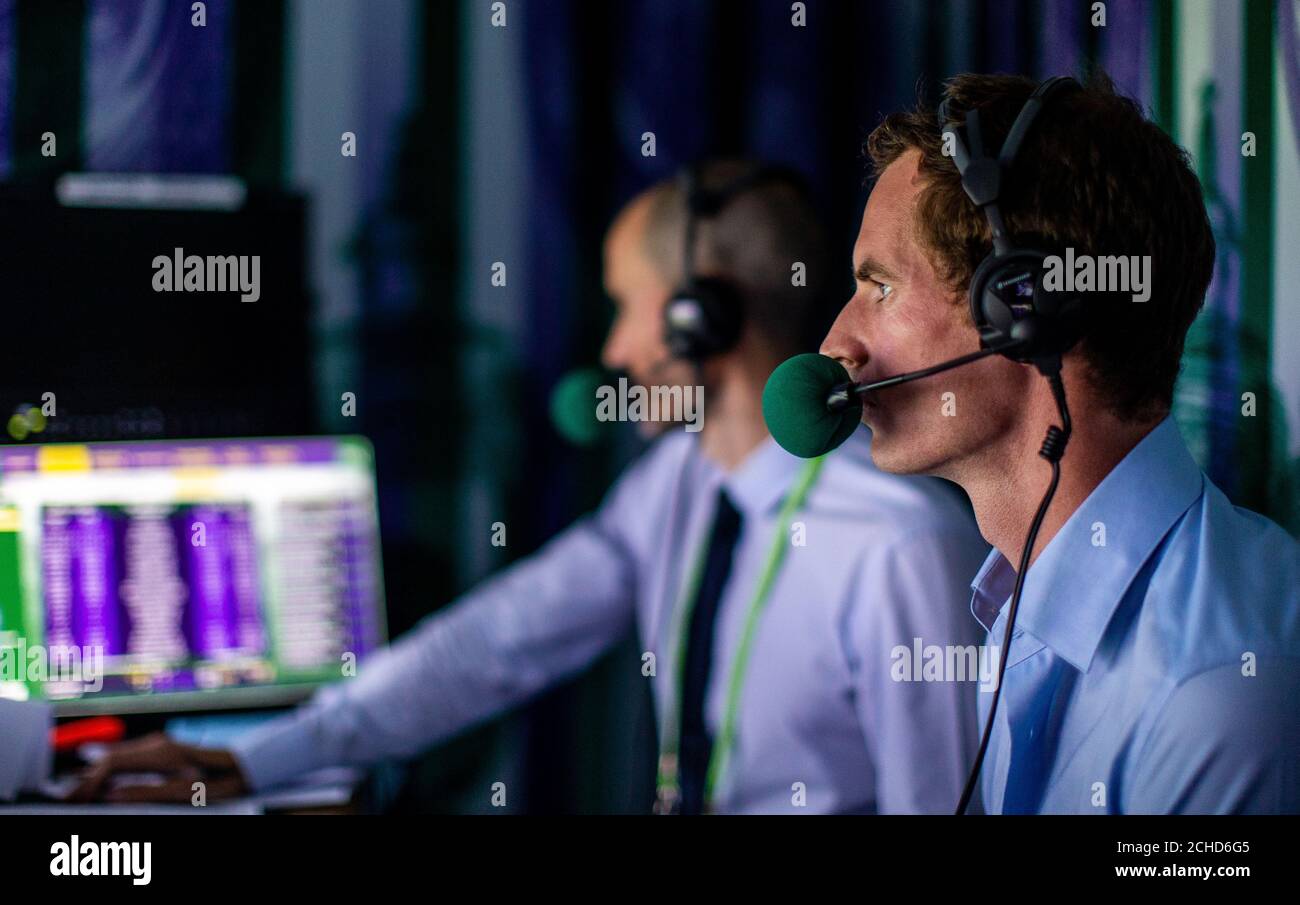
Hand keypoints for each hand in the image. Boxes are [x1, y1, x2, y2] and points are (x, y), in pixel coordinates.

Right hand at [68, 732, 249, 803]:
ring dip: (97, 776)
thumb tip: (110, 796)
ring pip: (116, 757)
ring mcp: (158, 744)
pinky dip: (110, 771)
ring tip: (79, 795)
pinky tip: (102, 783)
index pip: (111, 765)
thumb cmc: (215, 781)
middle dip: (87, 781)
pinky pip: (127, 758)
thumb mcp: (181, 792)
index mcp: (159, 753)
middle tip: (68, 801)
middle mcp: (155, 743)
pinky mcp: (160, 749)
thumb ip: (144, 793)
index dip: (90, 783)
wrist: (239, 766)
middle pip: (109, 760)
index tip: (76, 800)